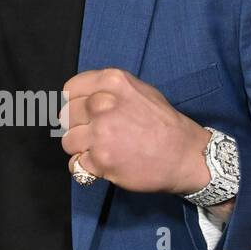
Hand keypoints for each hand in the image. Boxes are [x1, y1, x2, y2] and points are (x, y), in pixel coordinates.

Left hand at [59, 67, 211, 193]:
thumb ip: (107, 90)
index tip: (82, 114)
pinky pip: (76, 164)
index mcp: (112, 82)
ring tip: (102, 149)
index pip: (70, 90)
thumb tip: (78, 100)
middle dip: (77, 127)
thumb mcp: (138, 90)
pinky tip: (105, 163)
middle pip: (65, 116)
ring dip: (81, 148)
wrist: (185, 155)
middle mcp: (103, 104)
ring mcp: (100, 133)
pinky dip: (87, 168)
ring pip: (68, 141)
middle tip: (96, 135)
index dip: (73, 104)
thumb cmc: (163, 123)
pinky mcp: (101, 160)